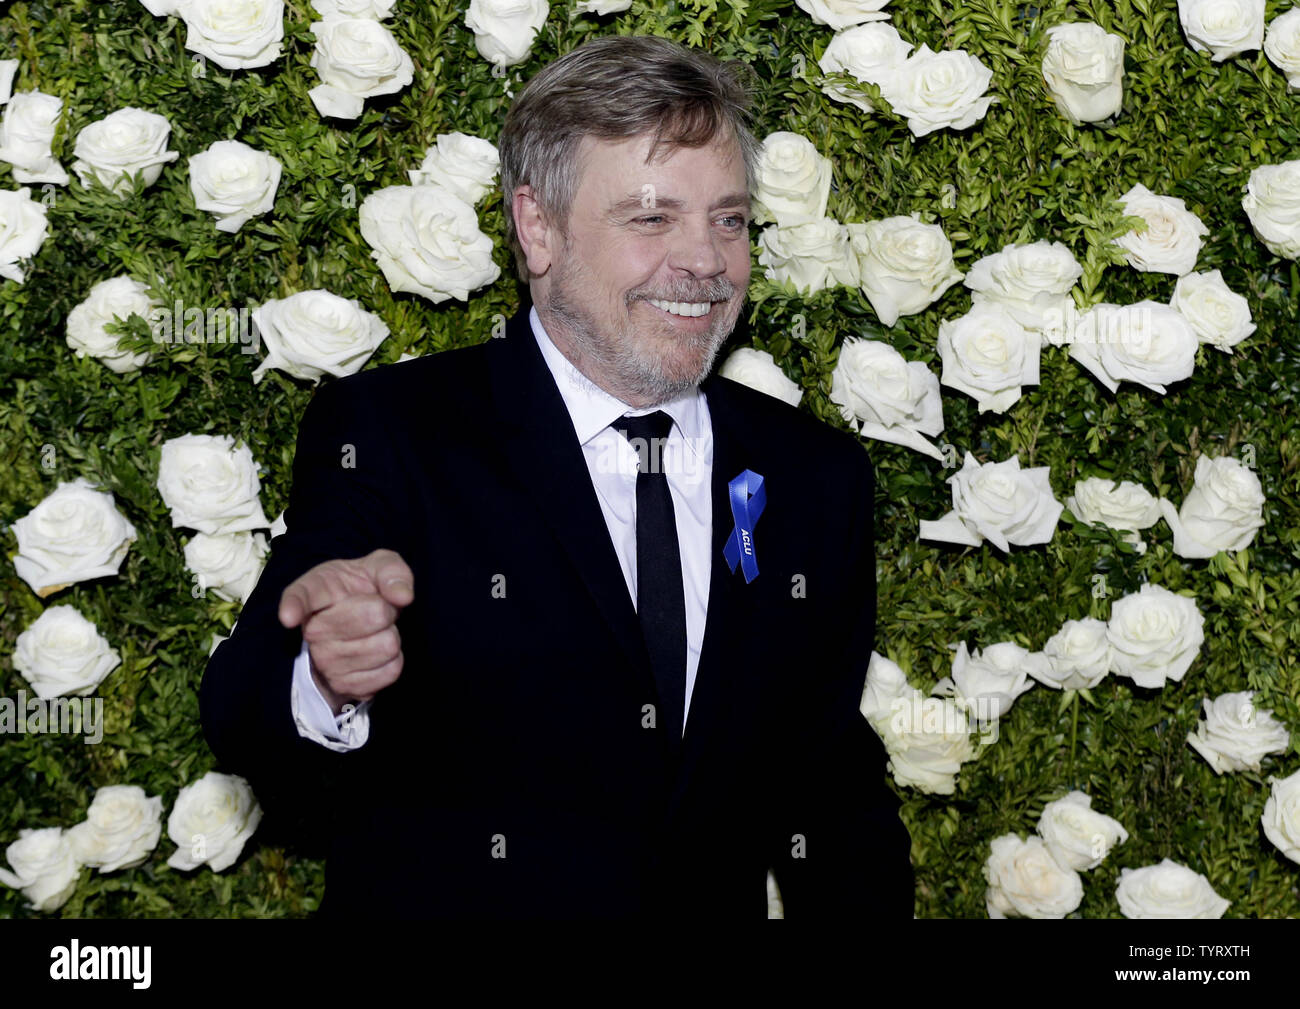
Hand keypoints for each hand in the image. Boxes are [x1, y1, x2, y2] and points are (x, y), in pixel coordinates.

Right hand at [278, 548, 413, 715]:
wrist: (360, 627)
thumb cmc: (365, 591)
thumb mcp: (378, 567)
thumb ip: (392, 571)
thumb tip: (403, 596)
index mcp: (314, 590)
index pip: (300, 598)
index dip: (294, 607)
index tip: (289, 618)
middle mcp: (312, 629)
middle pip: (373, 616)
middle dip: (388, 609)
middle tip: (376, 608)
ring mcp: (324, 661)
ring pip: (387, 646)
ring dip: (392, 634)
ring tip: (374, 630)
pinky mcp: (343, 685)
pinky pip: (391, 671)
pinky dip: (395, 659)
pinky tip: (376, 651)